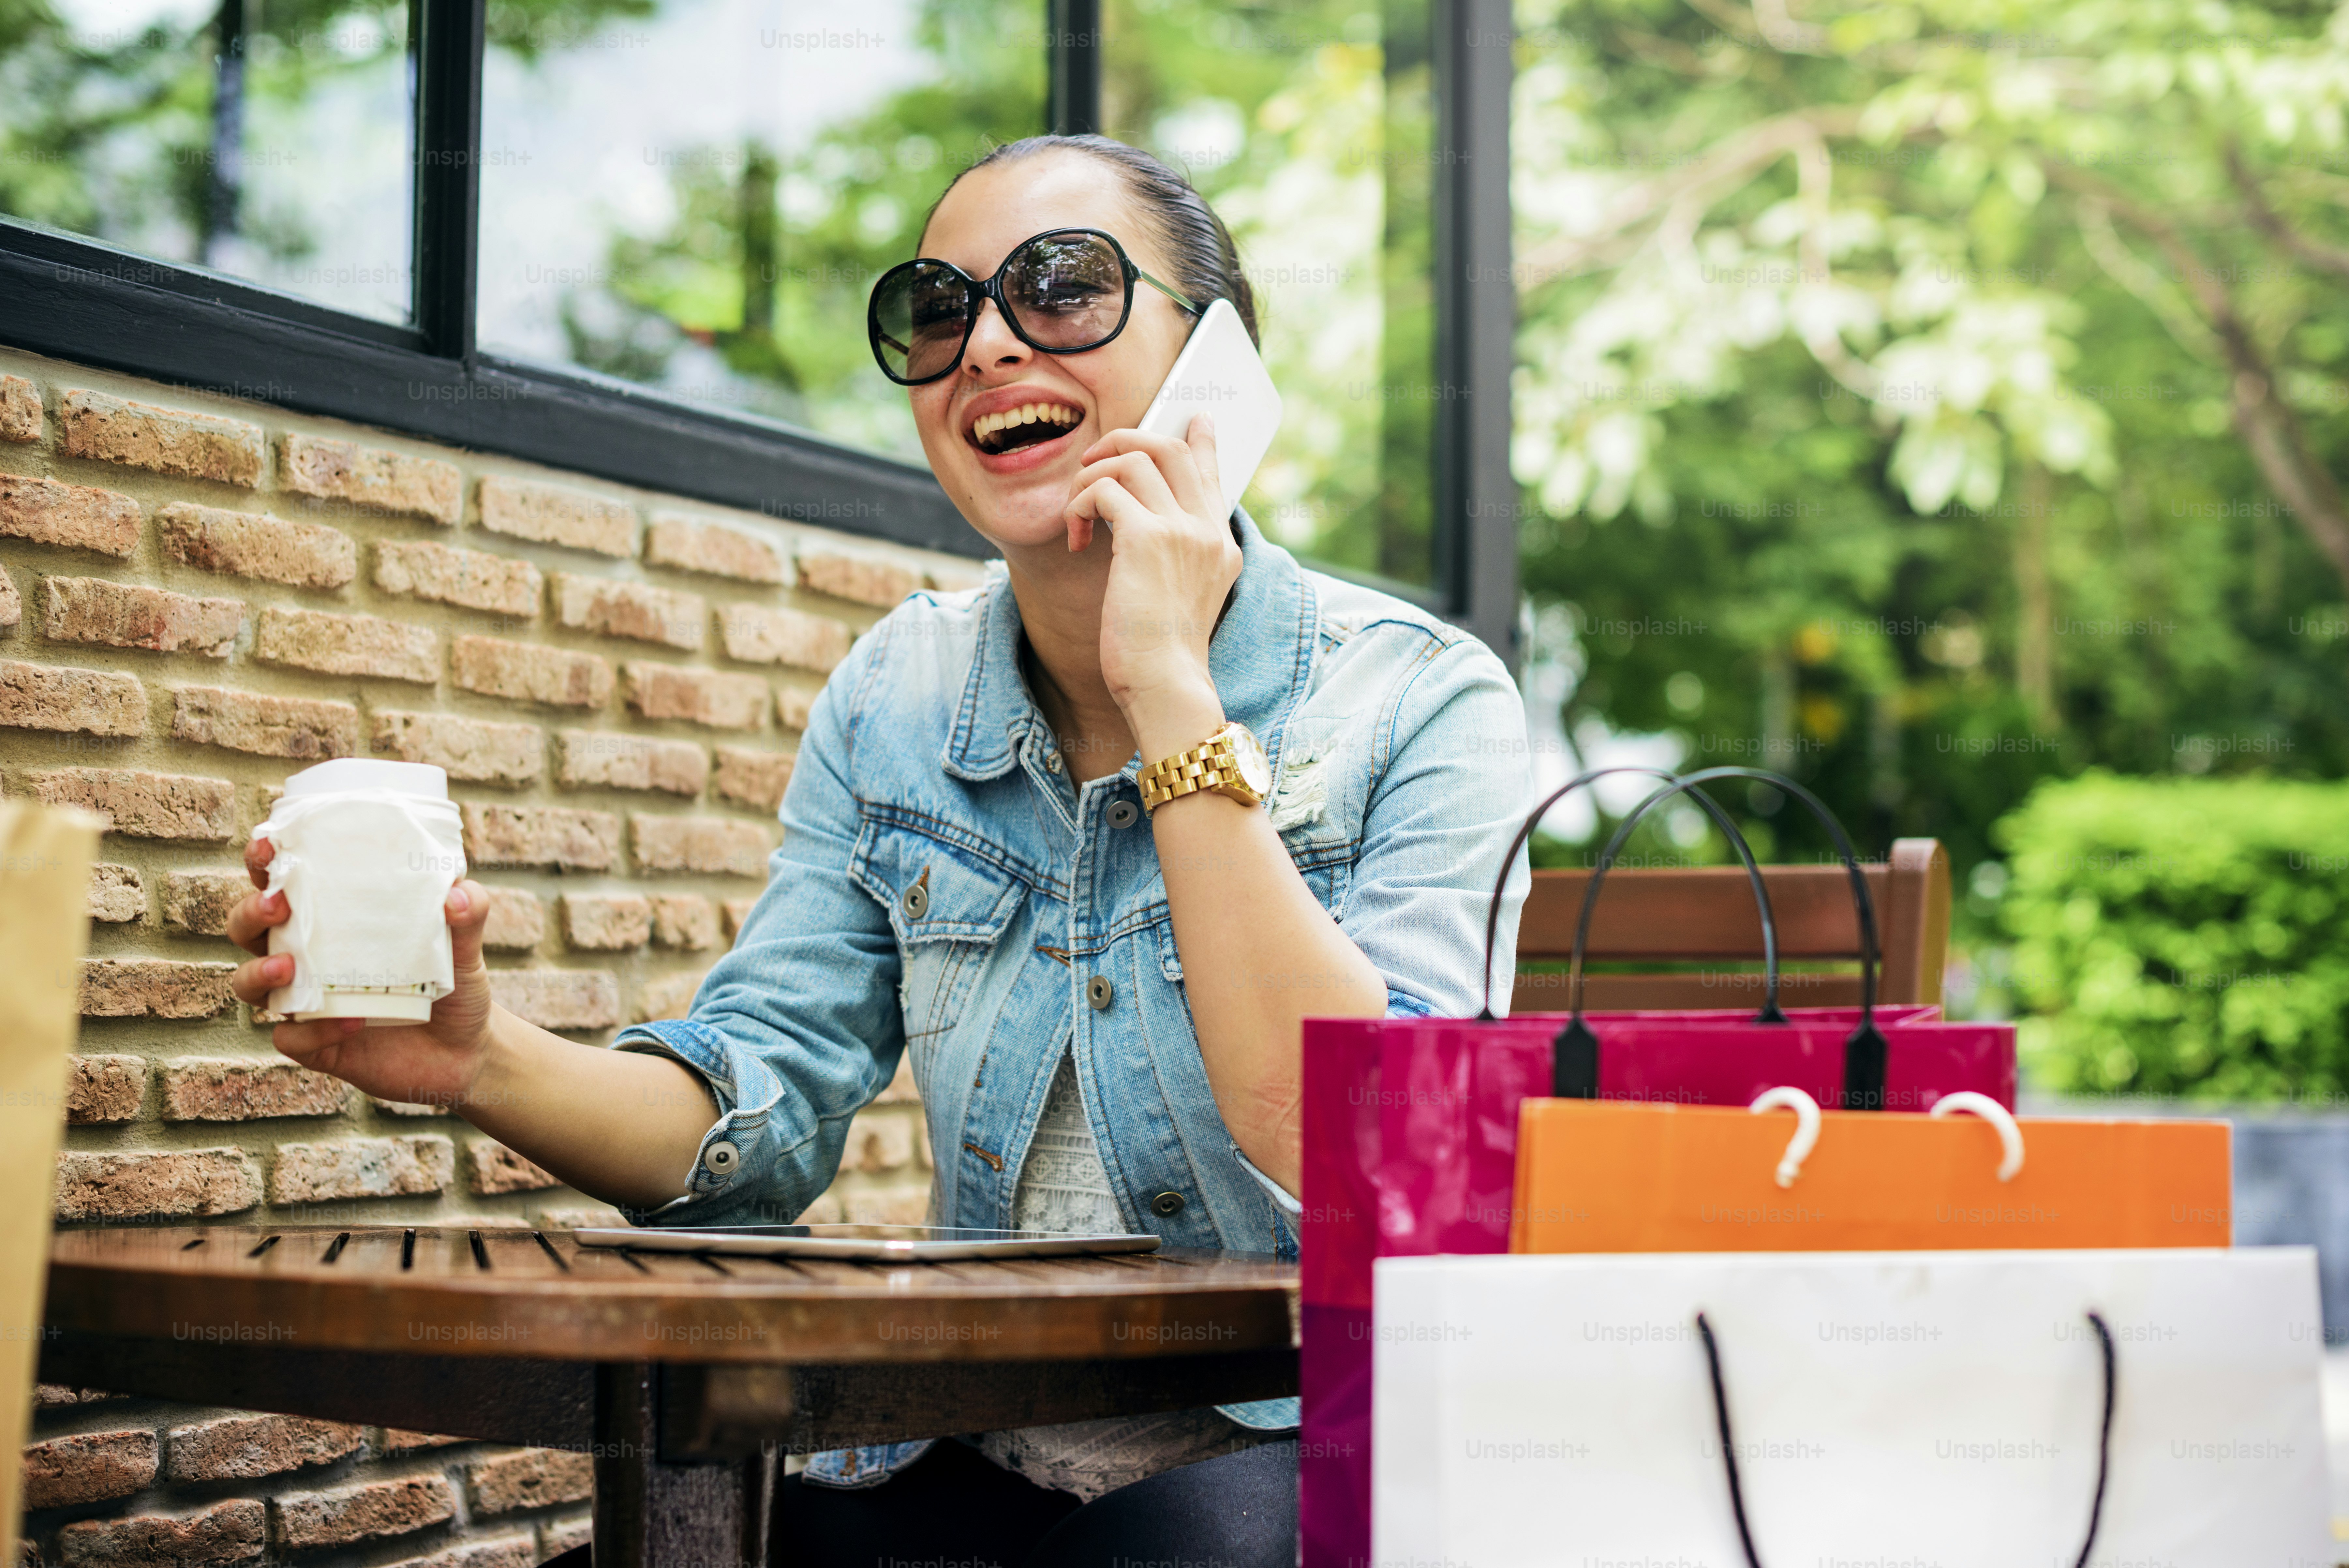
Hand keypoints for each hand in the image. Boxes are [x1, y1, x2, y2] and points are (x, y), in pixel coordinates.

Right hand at [226, 836, 498, 1108]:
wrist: (465, 1049)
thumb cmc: (452, 985)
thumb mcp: (465, 947)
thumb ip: (466, 915)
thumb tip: (459, 892)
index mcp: (332, 921)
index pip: (283, 883)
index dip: (264, 863)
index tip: (266, 845)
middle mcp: (308, 958)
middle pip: (249, 928)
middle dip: (251, 912)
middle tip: (278, 905)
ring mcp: (306, 1002)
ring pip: (250, 984)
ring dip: (259, 972)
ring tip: (287, 967)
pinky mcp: (316, 1044)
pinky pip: (292, 1039)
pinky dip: (312, 1031)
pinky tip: (350, 1023)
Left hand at [1065, 414, 1240, 738]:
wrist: (1166, 685)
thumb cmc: (1163, 653)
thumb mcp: (1181, 597)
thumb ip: (1176, 557)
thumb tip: (1139, 530)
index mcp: (1220, 545)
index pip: (1211, 474)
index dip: (1199, 441)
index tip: (1196, 420)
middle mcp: (1207, 530)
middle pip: (1169, 448)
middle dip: (1124, 441)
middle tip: (1093, 462)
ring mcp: (1182, 529)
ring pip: (1132, 457)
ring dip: (1091, 475)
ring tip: (1077, 512)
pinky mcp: (1146, 537)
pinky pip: (1102, 489)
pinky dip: (1079, 505)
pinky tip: (1075, 539)